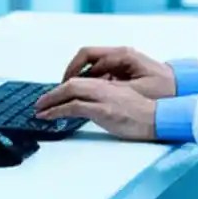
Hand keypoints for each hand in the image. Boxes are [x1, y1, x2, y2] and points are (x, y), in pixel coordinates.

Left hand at [34, 78, 156, 140]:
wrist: (158, 118)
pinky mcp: (103, 110)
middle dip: (53, 93)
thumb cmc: (142, 112)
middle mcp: (103, 86)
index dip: (63, 86)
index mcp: (107, 83)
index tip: (52, 96)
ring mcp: (102, 97)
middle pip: (71, 83)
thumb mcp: (120, 99)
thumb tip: (88, 104)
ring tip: (39, 110)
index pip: (79, 79)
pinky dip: (57, 110)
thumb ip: (104, 97)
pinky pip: (74, 106)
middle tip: (40, 102)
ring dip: (51, 100)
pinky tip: (48, 116)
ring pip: (70, 91)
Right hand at [61, 46, 175, 98]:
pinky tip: (89, 94)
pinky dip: (92, 80)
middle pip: (87, 56)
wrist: (182, 87)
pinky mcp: (124, 69)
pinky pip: (102, 71)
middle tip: (62, 88)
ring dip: (81, 76)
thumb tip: (90, 87)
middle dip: (72, 71)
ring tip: (72, 93)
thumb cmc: (164, 88)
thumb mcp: (137, 89)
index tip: (65, 83)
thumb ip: (112, 87)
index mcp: (122, 55)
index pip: (87, 55)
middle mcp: (120, 54)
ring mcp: (122, 61)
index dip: (72, 69)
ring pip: (93, 64)